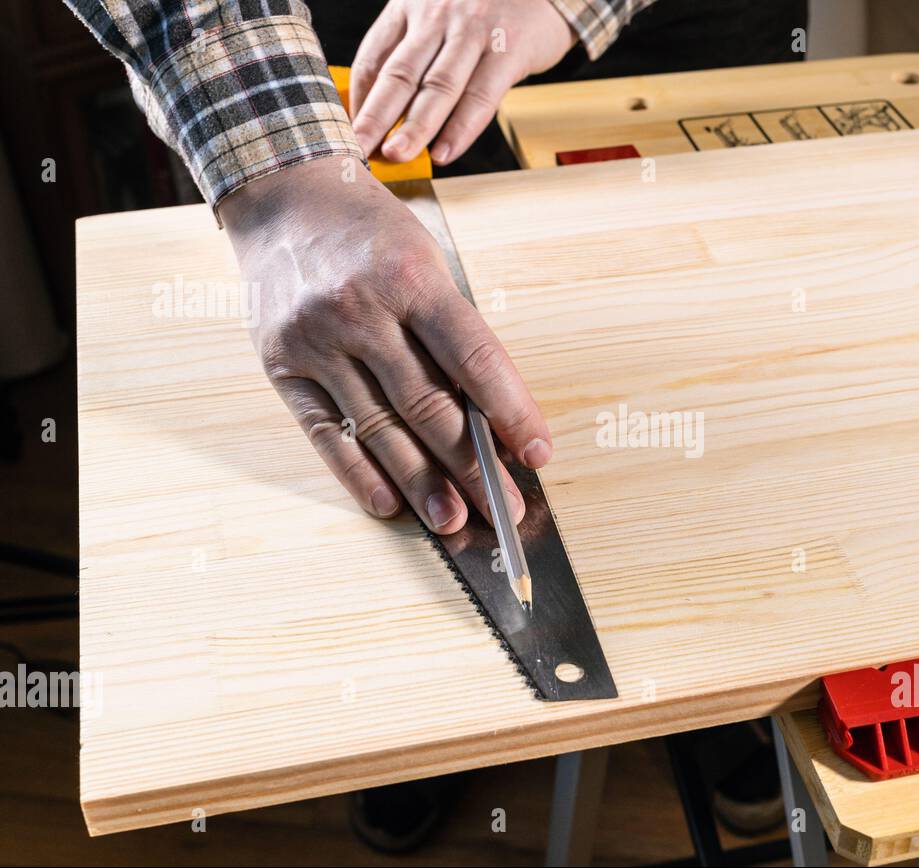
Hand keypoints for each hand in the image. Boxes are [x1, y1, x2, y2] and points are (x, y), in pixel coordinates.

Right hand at [220, 157, 552, 531]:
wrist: (283, 197)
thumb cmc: (371, 235)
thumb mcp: (427, 262)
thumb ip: (455, 335)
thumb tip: (491, 417)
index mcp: (411, 278)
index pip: (475, 358)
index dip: (512, 412)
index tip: (538, 455)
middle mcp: (361, 311)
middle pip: (429, 405)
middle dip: (472, 466)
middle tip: (505, 511)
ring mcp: (316, 341)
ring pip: (379, 427)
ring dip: (421, 483)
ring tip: (454, 520)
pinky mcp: (281, 366)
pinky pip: (324, 432)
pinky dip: (357, 473)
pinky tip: (389, 504)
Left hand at [350, 0, 576, 164]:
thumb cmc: (490, 9)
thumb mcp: (442, 16)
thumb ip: (415, 52)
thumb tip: (386, 109)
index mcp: (412, 5)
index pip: (375, 57)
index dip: (361, 100)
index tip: (352, 133)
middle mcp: (437, 14)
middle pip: (399, 73)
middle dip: (376, 116)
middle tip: (358, 149)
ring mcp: (473, 31)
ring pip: (437, 87)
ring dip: (415, 126)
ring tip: (396, 155)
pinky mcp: (508, 49)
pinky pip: (480, 95)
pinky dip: (461, 128)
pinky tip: (445, 151)